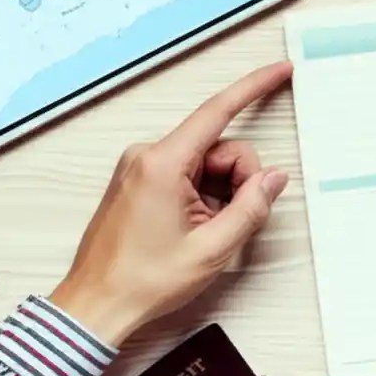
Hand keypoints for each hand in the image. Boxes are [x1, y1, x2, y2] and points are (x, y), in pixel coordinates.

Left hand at [49, 62, 292, 344]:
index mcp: (163, 163)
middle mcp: (148, 155)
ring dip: (220, 195)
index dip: (254, 88)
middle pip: (218, 147)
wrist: (96, 305)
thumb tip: (274, 178)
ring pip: (205, 164)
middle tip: (232, 223)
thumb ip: (251, 208)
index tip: (280, 71)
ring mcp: (140, 167)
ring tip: (205, 234)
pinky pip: (186, 176)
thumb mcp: (212, 249)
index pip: (218, 111)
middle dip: (239, 180)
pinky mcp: (138, 181)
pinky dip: (202, 198)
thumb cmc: (143, 281)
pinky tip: (194, 229)